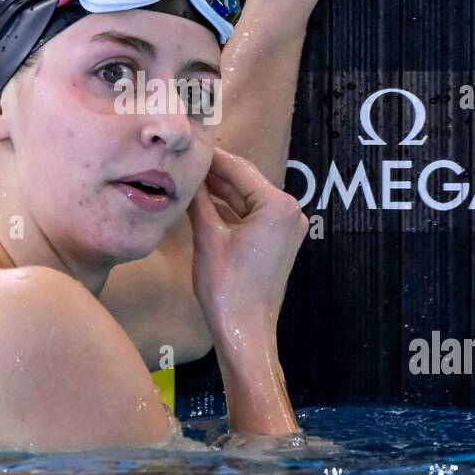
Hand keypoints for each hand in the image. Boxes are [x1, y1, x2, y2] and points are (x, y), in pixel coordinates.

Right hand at [185, 147, 309, 355]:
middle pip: (246, 182)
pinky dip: (230, 210)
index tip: (188, 144)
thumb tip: (187, 173)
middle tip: (185, 157)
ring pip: (247, 199)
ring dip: (220, 190)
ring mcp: (286, 227)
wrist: (245, 330)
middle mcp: (290, 212)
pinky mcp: (278, 241)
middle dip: (215, 172)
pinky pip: (252, 215)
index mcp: (278, 206)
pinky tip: (204, 201)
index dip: (211, 157)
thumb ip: (199, 200)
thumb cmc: (227, 287)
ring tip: (189, 176)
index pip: (239, 169)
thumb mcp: (208, 237)